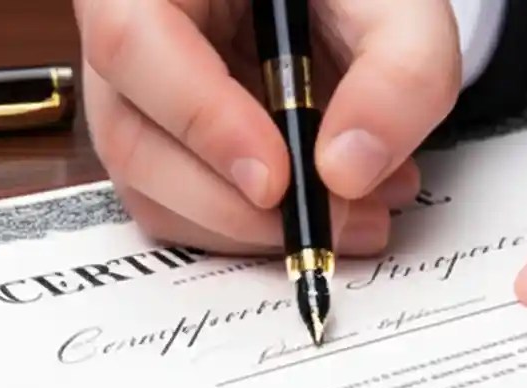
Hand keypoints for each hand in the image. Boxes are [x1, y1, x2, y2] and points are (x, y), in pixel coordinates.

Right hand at [74, 0, 461, 255]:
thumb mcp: (395, 3)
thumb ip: (397, 71)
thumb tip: (347, 173)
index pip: (133, 43)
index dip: (200, 121)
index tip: (274, 180)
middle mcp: (128, 28)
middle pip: (131, 136)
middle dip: (234, 205)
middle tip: (333, 218)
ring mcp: (139, 91)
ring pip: (151, 187)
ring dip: (250, 227)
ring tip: (356, 215)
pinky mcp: (169, 137)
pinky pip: (181, 204)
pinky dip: (253, 225)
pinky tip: (331, 206)